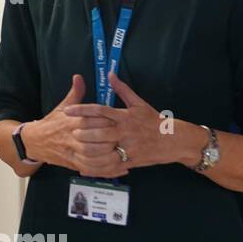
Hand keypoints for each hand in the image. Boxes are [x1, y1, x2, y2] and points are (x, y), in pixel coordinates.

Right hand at [21, 73, 128, 179]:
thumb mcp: (63, 107)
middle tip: (123, 138)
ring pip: (93, 156)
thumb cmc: (52, 123)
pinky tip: (119, 168)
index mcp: (71, 121)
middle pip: (94, 140)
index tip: (119, 120)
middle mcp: (71, 137)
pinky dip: (106, 170)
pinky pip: (91, 169)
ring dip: (109, 156)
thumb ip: (75, 93)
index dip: (107, 121)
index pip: (92, 120)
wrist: (35, 141)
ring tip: (122, 153)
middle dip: (110, 140)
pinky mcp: (73, 164)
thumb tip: (79, 77)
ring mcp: (72, 152)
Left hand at [62, 71, 179, 170]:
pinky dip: (97, 167)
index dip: (82, 110)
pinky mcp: (131, 160)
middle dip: (83, 131)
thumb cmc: (154, 121)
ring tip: (77, 144)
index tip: (67, 110)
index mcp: (126, 116)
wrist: (174, 140)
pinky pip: (112, 165)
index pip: (100, 110)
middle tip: (71, 130)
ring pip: (105, 148)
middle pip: (100, 131)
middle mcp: (126, 131)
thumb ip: (122, 90)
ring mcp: (129, 147)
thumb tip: (110, 74)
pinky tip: (84, 167)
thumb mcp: (139, 104)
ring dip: (88, 147)